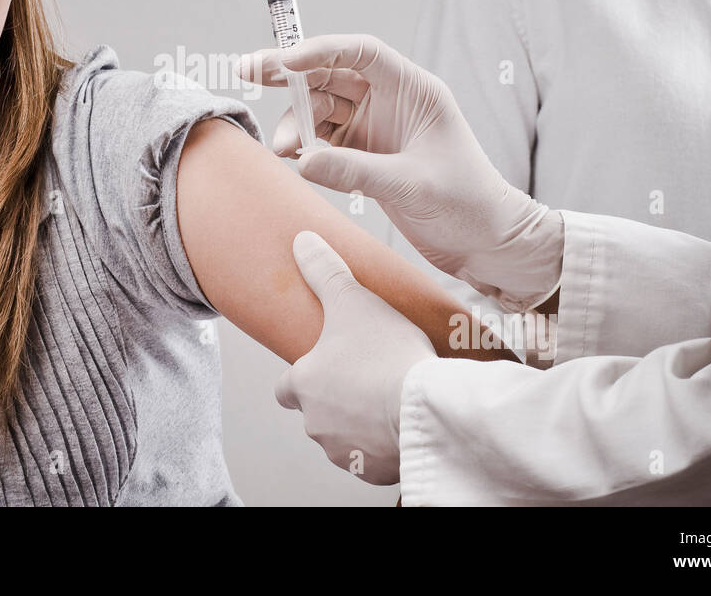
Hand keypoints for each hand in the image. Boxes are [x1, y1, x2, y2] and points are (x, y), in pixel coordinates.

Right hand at [238, 34, 563, 311]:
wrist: (485, 242)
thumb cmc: (468, 203)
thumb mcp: (412, 185)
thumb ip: (356, 170)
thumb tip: (302, 162)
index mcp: (413, 90)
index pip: (360, 53)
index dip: (321, 49)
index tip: (285, 60)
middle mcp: (389, 103)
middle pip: (329, 75)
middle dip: (289, 74)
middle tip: (248, 69)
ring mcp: (374, 130)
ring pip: (319, 111)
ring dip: (296, 125)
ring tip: (284, 150)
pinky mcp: (363, 158)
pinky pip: (322, 143)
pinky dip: (304, 150)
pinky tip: (293, 160)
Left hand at [276, 231, 435, 484]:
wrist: (424, 408)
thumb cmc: (387, 353)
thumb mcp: (353, 299)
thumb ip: (324, 270)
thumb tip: (302, 240)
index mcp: (302, 383)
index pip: (286, 388)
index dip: (305, 377)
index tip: (327, 367)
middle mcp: (314, 422)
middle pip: (316, 413)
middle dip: (336, 401)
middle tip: (367, 379)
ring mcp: (343, 450)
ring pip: (342, 437)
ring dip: (359, 423)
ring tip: (388, 398)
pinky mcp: (373, 471)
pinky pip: (372, 459)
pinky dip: (383, 445)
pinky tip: (402, 421)